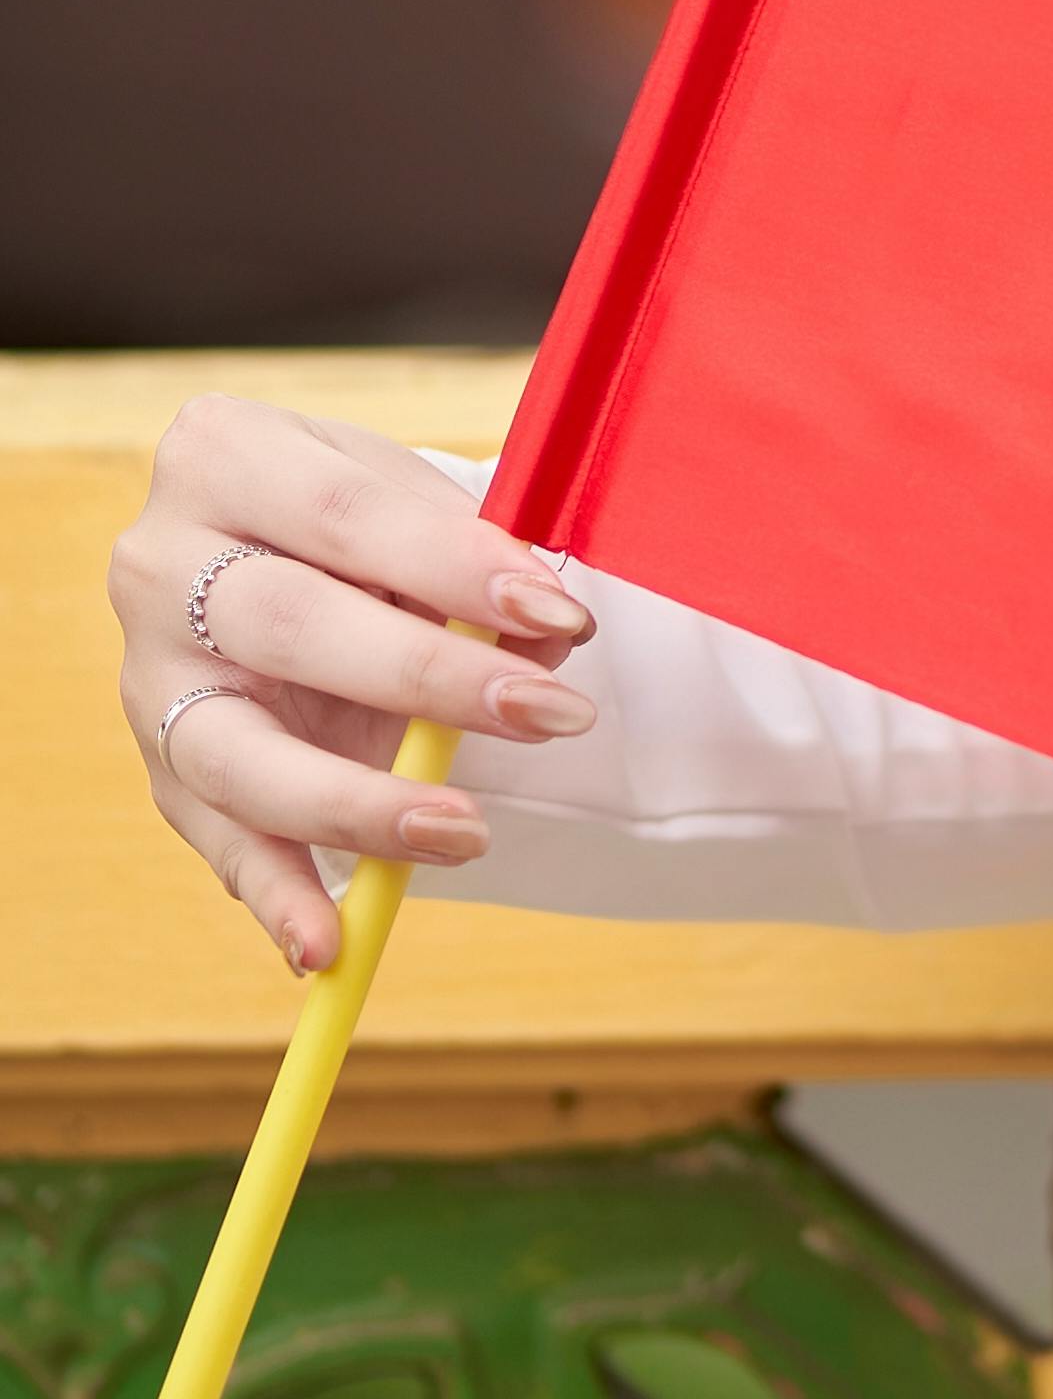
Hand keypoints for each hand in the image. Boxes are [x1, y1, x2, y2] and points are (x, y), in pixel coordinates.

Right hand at [108, 400, 598, 975]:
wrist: (281, 558)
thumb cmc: (361, 526)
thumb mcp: (409, 507)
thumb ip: (468, 557)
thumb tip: (549, 633)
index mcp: (222, 455)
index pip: (345, 511)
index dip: (455, 564)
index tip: (559, 614)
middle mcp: (158, 562)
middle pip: (291, 627)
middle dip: (432, 677)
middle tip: (548, 715)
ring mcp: (147, 675)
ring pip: (239, 753)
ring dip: (359, 803)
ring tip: (465, 833)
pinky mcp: (159, 767)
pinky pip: (217, 841)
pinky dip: (276, 897)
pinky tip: (327, 943)